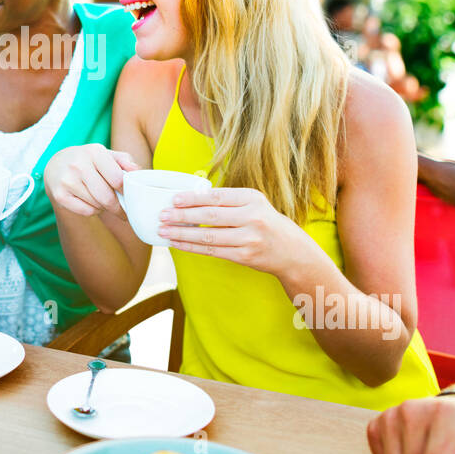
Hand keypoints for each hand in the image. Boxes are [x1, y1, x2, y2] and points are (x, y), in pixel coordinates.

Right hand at [43, 144, 138, 216]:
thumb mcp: (106, 154)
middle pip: (107, 197)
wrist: (56, 164)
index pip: (117, 179)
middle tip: (123, 212)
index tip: (130, 196)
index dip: (126, 191)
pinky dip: (93, 211)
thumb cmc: (88, 160)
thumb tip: (137, 171)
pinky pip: (86, 211)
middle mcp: (79, 165)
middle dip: (118, 208)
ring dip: (104, 207)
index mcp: (94, 152)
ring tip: (103, 200)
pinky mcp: (59, 195)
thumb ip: (124, 160)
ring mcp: (67, 181)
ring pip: (97, 205)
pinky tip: (91, 202)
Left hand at [155, 187, 322, 280]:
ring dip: (183, 233)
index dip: (193, 198)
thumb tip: (191, 198)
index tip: (173, 199)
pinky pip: (212, 251)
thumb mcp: (253, 204)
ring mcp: (249, 239)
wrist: (291, 251)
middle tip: (162, 214)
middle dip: (183, 216)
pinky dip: (192, 247)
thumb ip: (228, 200)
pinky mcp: (244, 256)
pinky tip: (177, 243)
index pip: (217, 197)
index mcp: (252, 198)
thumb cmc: (265, 222)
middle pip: (210, 216)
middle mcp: (252, 217)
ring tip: (164, 230)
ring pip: (208, 236)